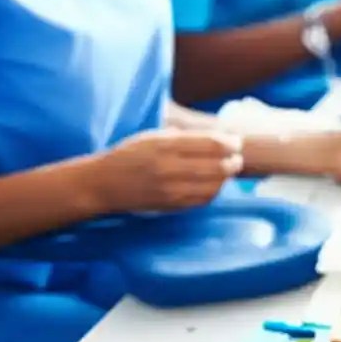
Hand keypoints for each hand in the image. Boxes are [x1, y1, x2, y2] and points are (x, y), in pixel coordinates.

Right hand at [79, 129, 242, 213]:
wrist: (103, 184)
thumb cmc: (129, 155)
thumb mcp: (153, 136)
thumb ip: (182, 136)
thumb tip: (215, 136)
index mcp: (166, 145)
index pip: (210, 144)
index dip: (230, 143)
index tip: (236, 141)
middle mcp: (169, 167)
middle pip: (217, 166)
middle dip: (233, 161)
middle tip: (237, 157)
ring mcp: (171, 189)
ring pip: (213, 186)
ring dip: (225, 178)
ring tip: (228, 171)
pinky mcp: (170, 205)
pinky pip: (202, 200)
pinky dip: (213, 192)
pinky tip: (214, 185)